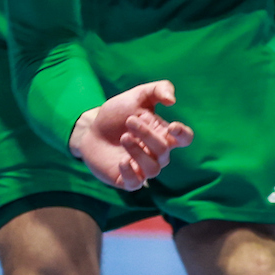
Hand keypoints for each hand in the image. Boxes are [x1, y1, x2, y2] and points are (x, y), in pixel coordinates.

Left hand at [68, 81, 194, 190]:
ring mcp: (142, 168)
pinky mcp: (126, 179)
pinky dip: (130, 173)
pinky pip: (135, 183)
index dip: (183, 135)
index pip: (185, 139)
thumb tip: (172, 100)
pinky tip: (121, 160)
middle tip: (129, 120)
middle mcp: (156, 154)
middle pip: (164, 151)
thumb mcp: (136, 96)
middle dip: (147, 135)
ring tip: (123, 137)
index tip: (172, 126)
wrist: (90, 129)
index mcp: (163, 134)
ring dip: (138, 152)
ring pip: (153, 169)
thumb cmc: (117, 115)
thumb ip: (157, 90)